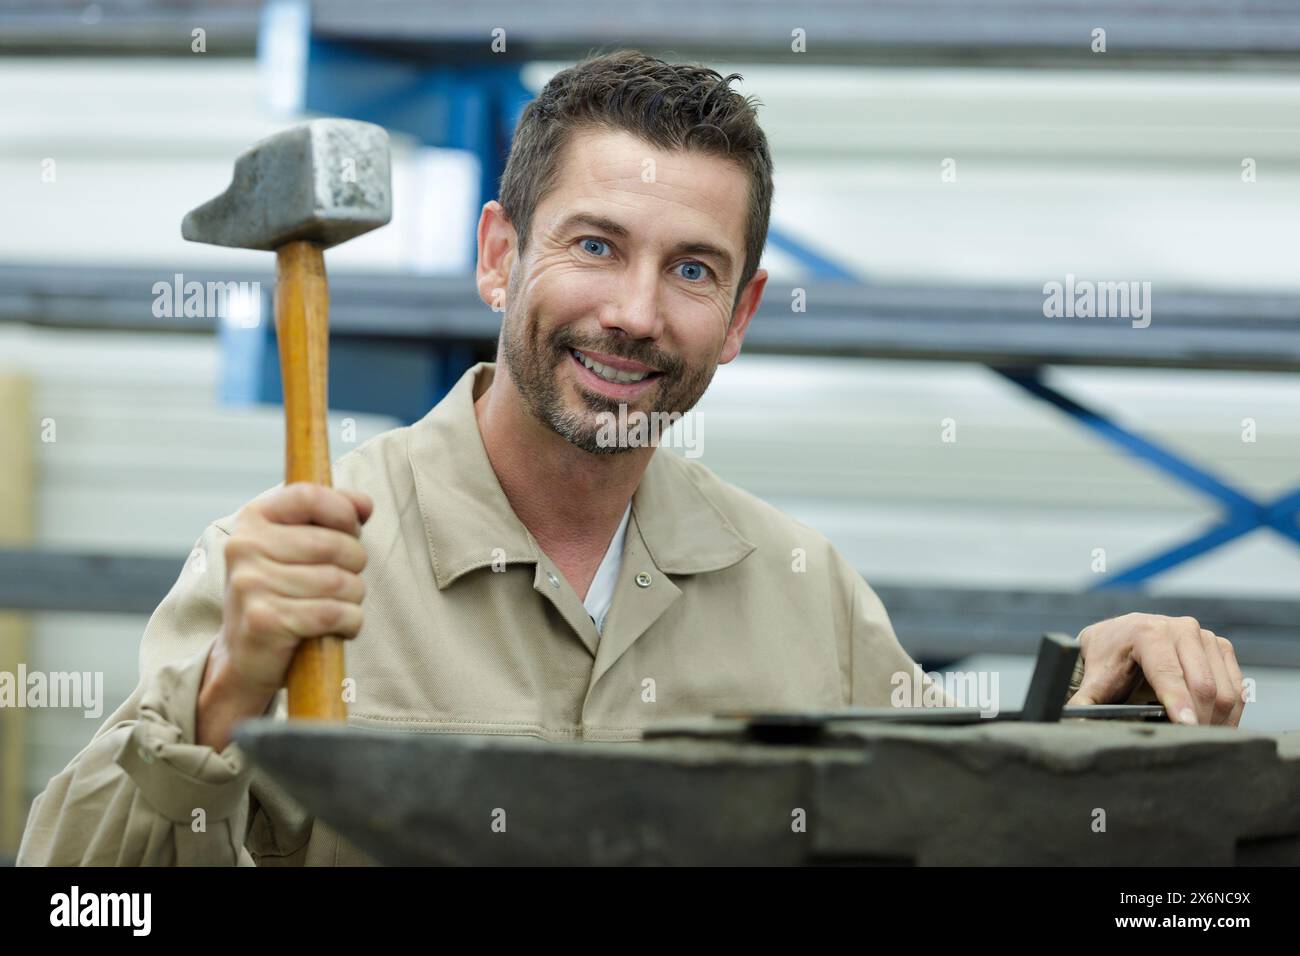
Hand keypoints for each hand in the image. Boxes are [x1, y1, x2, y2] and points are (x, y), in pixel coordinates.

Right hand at [197, 483, 372, 750]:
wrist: (244, 657)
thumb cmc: (281, 595)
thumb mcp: (298, 549)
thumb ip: (332, 519)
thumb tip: (365, 504)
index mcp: (253, 520)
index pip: (308, 495)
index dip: (342, 511)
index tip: (352, 530)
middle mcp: (244, 547)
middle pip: (333, 543)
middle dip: (356, 564)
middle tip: (346, 580)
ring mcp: (251, 584)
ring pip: (339, 581)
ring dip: (354, 598)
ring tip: (340, 605)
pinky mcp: (265, 620)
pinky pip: (334, 613)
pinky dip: (350, 622)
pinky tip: (340, 627)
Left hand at [1069, 613, 1244, 726]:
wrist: (1120, 636)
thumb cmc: (1107, 660)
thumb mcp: (1093, 678)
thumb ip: (1083, 702)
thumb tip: (1070, 723)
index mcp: (1147, 632)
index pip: (1168, 673)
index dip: (1178, 703)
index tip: (1186, 728)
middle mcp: (1179, 628)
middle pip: (1202, 684)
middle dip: (1199, 720)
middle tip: (1190, 746)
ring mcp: (1203, 636)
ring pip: (1225, 689)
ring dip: (1218, 721)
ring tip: (1201, 742)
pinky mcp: (1220, 647)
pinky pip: (1236, 687)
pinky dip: (1230, 713)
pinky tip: (1213, 728)